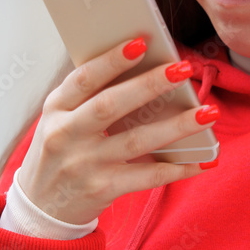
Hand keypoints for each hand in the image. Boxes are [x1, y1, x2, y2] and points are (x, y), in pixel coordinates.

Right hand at [15, 37, 218, 223]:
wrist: (42, 206)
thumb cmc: (61, 148)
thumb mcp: (61, 118)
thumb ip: (90, 95)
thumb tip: (143, 64)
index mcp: (56, 108)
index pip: (84, 79)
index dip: (111, 60)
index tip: (140, 43)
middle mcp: (67, 134)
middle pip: (111, 105)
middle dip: (150, 85)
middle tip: (183, 69)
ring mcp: (85, 164)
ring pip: (138, 141)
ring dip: (177, 126)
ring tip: (208, 113)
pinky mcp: (103, 189)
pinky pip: (148, 176)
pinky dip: (178, 168)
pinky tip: (203, 161)